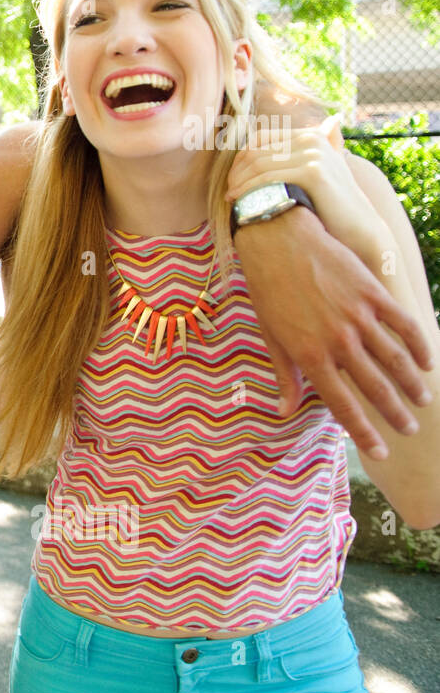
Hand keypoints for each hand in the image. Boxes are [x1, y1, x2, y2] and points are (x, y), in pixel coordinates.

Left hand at [226, 116, 388, 258]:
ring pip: (258, 164)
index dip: (240, 159)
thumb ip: (301, 156)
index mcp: (311, 135)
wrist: (359, 228)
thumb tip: (301, 139)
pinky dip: (248, 190)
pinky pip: (267, 178)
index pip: (260, 139)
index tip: (233, 180)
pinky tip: (238, 202)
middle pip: (256, 150)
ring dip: (239, 183)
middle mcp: (312, 139)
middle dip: (236, 172)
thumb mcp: (318, 173)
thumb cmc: (332, 206)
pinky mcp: (313, 172)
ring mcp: (313, 154)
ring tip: (231, 199)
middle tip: (229, 192)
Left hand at [235, 207, 434, 457]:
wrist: (279, 241)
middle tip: (409, 430)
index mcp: (310, 356)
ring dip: (412, 385)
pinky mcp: (373, 293)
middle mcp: (338, 341)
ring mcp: (358, 316)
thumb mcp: (271, 336)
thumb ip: (284, 375)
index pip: (343, 405)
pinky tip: (428, 362)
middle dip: (395, 414)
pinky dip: (419, 346)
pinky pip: (404, 325)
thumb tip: (284, 411)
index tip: (380, 450)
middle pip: (376, 388)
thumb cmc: (269, 290)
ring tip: (422, 402)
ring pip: (395, 360)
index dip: (364, 432)